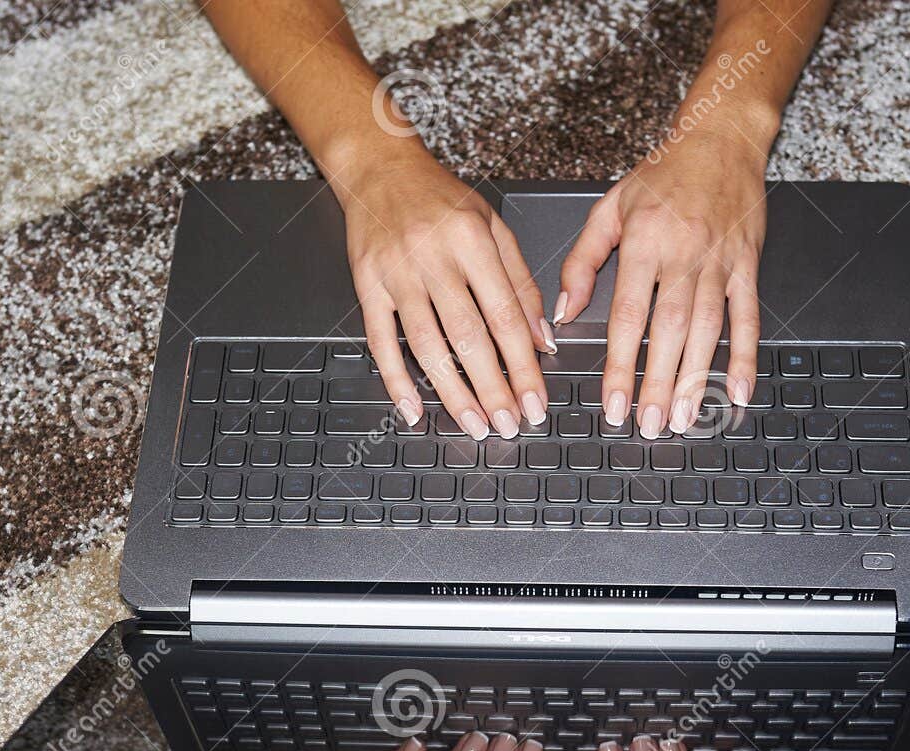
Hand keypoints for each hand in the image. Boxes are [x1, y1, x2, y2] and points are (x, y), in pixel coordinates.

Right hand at [340, 150, 553, 438]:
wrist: (380, 167)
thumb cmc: (441, 198)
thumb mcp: (493, 227)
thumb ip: (521, 282)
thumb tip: (543, 340)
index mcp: (473, 240)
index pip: (506, 316)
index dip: (523, 365)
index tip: (536, 400)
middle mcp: (434, 256)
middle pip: (469, 337)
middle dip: (493, 388)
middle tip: (509, 424)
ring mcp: (396, 272)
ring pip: (427, 345)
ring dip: (452, 392)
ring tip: (474, 424)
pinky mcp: (366, 284)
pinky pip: (380, 340)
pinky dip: (396, 379)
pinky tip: (413, 408)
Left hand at [557, 129, 765, 438]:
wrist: (720, 139)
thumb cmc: (664, 175)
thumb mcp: (609, 208)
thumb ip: (582, 261)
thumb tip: (564, 313)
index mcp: (643, 242)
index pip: (628, 316)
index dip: (620, 364)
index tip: (612, 403)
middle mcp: (684, 254)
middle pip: (670, 331)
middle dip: (660, 383)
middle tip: (651, 425)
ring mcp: (721, 262)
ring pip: (709, 330)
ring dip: (698, 379)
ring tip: (686, 418)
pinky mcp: (749, 265)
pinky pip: (748, 317)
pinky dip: (745, 357)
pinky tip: (739, 391)